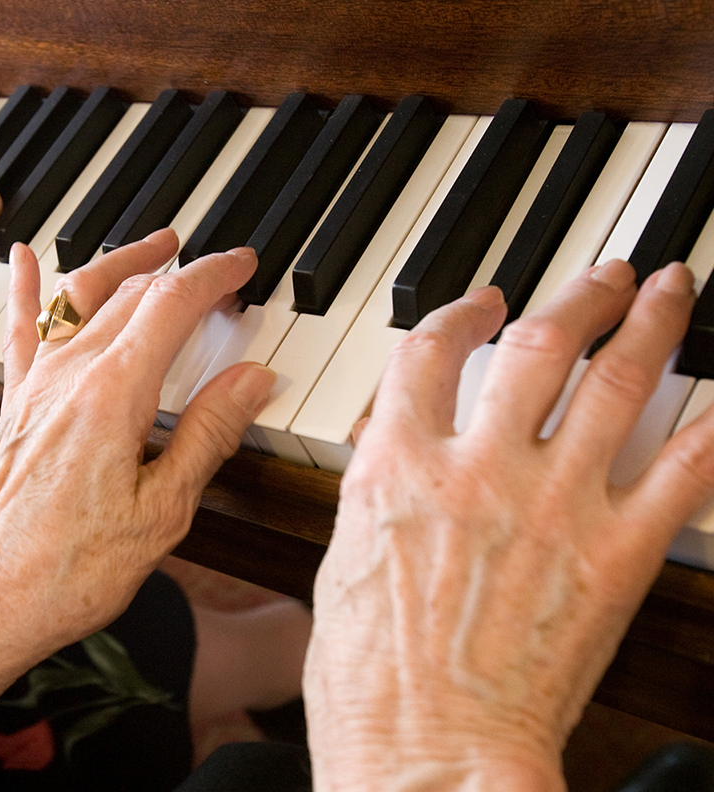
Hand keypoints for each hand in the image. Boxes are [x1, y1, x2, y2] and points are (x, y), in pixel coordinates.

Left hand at [0, 230, 276, 717]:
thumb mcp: (164, 509)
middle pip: (131, 294)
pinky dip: (30, 290)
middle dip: (181, 273)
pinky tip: (26, 259)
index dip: (213, 276)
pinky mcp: (14, 405)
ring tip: (153, 247)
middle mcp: (69, 375)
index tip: (242, 266)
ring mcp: (36, 385)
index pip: (172, 304)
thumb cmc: (72, 568)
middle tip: (219, 278)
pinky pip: (22, 329)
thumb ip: (208, 434)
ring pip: (79, 297)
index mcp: (113, 394)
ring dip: (121, 265)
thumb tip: (250, 381)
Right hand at [306, 260, 713, 790]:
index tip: (482, 304)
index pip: (428, 353)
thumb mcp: (344, 565)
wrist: (428, 753)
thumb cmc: (372, 680)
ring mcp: (553, 507)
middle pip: (535, 347)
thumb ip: (378, 494)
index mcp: (397, 469)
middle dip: (575, 298)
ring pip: (612, 383)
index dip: (459, 313)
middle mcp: (477, 470)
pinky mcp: (616, 557)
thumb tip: (395, 453)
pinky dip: (710, 426)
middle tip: (604, 276)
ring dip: (647, 325)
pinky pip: (682, 471)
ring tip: (667, 291)